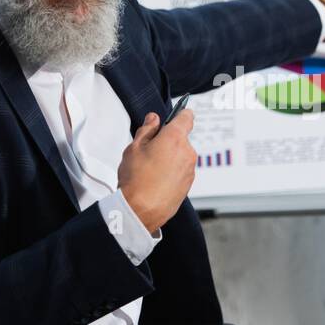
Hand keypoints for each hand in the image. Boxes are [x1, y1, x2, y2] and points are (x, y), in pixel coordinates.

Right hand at [118, 109, 196, 233]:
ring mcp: (190, 169)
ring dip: (169, 158)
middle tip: (149, 149)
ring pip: (180, 156)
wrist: (141, 210)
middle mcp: (187, 152)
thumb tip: (154, 119)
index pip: (186, 117)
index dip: (180, 114)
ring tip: (150, 169)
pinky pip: (180, 171)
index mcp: (175, 138)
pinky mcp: (188, 184)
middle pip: (181, 138)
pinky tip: (156, 180)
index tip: (175, 115)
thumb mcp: (134, 147)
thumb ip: (147, 129)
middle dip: (167, 141)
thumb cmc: (136, 179)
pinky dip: (171, 172)